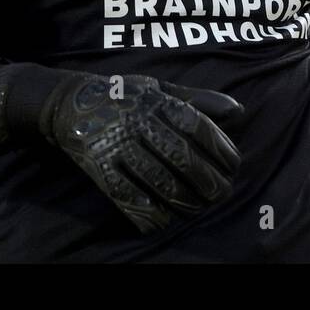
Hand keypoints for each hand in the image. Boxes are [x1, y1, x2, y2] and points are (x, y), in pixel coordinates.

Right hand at [39, 73, 243, 233]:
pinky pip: (126, 193)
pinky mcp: (97, 165)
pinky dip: (147, 211)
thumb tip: (239, 110)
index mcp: (156, 100)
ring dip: (183, 199)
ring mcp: (116, 144)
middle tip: (221, 193)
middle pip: (180, 155)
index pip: (196, 125)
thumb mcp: (160, 89)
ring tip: (199, 208)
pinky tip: (163, 220)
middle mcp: (137, 120)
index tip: (234, 165)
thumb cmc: (126, 96)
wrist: (70, 103)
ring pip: (156, 178)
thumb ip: (199, 100)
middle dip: (206, 179)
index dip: (219, 147)